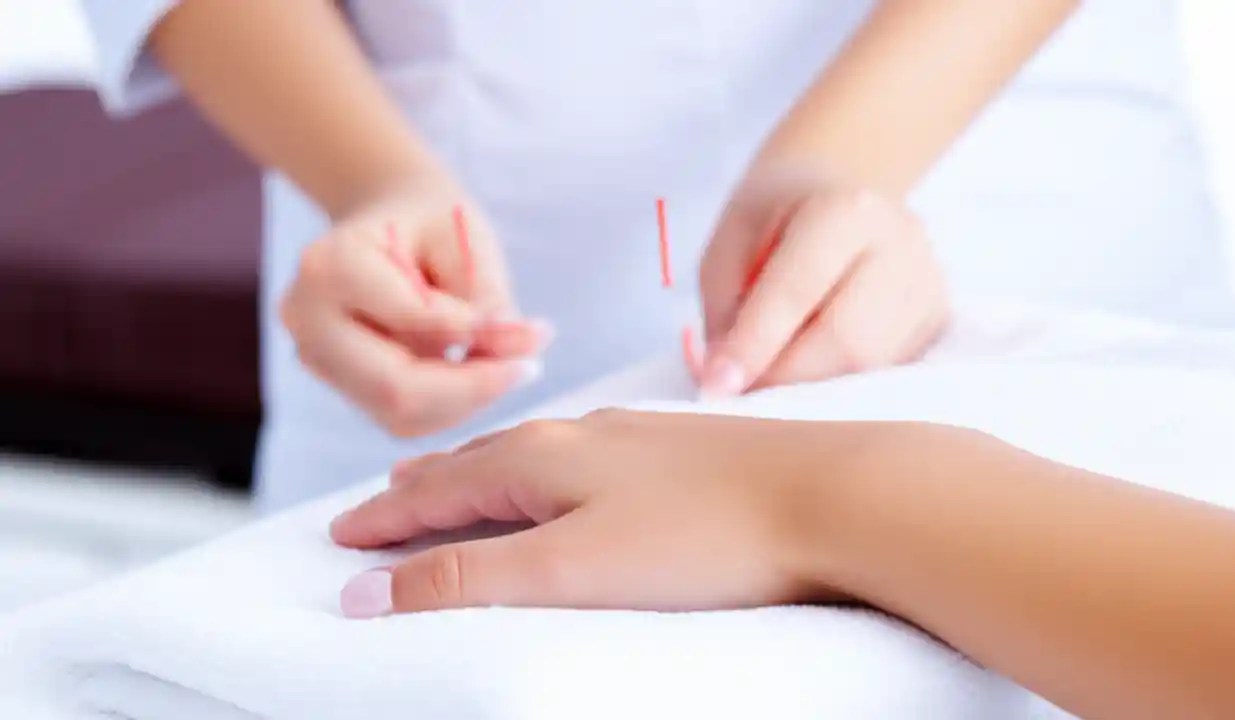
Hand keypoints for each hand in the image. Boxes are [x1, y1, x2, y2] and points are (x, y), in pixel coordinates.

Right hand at [280, 180, 550, 436]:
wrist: (389, 221)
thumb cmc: (431, 224)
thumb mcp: (467, 243)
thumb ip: (489, 300)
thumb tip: (522, 354)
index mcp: (330, 263)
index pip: (413, 319)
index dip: (479, 335)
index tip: (536, 332)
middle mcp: (307, 317)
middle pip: (394, 387)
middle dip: (473, 387)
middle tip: (529, 368)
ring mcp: (314, 356)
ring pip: (398, 413)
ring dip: (465, 402)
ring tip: (509, 367)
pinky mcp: (337, 383)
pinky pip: (398, 417)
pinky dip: (449, 406)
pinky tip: (479, 375)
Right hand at [328, 410, 993, 617]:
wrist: (837, 492)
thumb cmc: (706, 537)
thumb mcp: (571, 567)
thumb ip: (468, 578)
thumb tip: (367, 590)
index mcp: (544, 459)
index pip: (438, 489)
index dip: (384, 520)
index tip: (339, 536)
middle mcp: (584, 434)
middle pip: (481, 461)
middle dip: (426, 488)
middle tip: (383, 502)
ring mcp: (638, 436)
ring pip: (537, 454)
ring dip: (486, 474)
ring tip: (462, 480)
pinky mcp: (685, 448)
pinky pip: (589, 457)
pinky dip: (549, 472)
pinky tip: (575, 474)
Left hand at [698, 166, 948, 395]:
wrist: (840, 191)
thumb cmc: (776, 218)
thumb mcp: (731, 242)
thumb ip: (726, 307)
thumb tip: (729, 381)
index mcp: (848, 210)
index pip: (798, 290)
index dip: (754, 344)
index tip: (716, 385)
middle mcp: (902, 245)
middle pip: (849, 343)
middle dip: (788, 380)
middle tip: (744, 391)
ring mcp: (929, 285)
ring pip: (872, 370)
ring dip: (813, 389)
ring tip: (775, 376)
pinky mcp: (938, 321)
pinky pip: (887, 375)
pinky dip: (841, 384)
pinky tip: (813, 367)